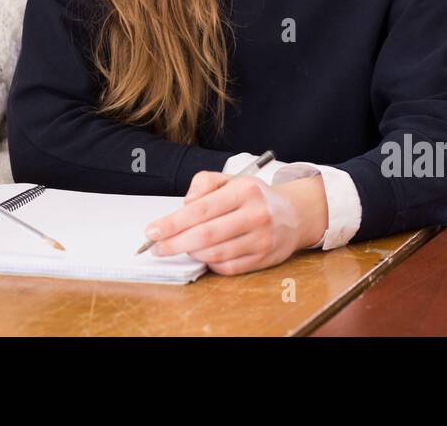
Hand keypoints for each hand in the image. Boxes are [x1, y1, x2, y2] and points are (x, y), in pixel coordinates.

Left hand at [144, 171, 328, 275]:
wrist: (294, 215)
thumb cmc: (254, 196)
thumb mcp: (231, 179)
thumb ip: (204, 182)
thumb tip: (186, 203)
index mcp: (245, 191)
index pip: (201, 209)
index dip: (172, 223)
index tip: (152, 231)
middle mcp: (256, 215)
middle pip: (206, 235)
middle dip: (174, 243)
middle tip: (156, 247)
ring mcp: (262, 239)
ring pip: (215, 254)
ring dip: (191, 254)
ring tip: (178, 248)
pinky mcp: (265, 259)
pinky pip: (228, 267)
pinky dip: (209, 264)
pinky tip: (201, 255)